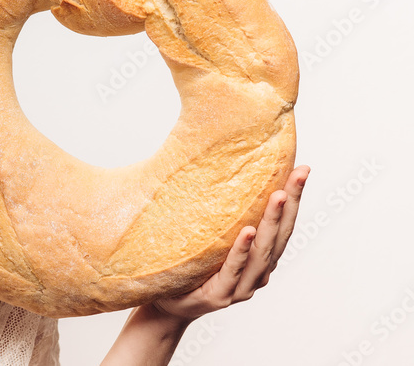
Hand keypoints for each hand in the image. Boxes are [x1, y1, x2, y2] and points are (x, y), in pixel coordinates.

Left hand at [151, 164, 309, 320]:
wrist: (165, 304)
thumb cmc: (188, 266)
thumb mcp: (207, 236)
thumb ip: (217, 213)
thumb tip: (206, 163)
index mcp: (259, 257)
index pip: (282, 224)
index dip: (294, 198)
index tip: (302, 170)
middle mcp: (257, 272)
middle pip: (279, 235)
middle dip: (291, 204)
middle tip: (299, 175)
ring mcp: (241, 286)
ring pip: (262, 252)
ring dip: (271, 222)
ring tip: (279, 196)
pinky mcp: (220, 296)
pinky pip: (233, 270)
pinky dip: (241, 251)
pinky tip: (247, 231)